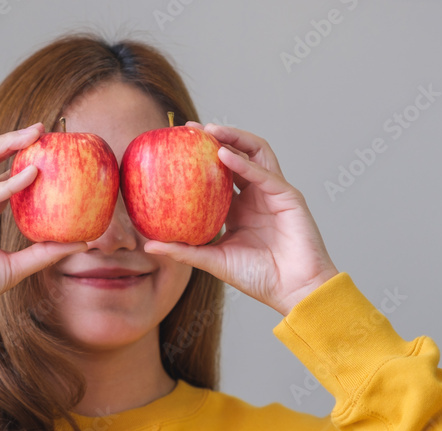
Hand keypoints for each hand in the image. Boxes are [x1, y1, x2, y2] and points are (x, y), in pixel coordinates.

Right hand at [0, 123, 87, 329]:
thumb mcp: (16, 268)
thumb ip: (44, 253)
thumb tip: (81, 243)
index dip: (19, 160)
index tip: (46, 149)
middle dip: (10, 140)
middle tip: (41, 130)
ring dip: (4, 144)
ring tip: (32, 136)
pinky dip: (4, 184)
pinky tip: (29, 176)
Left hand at [142, 122, 338, 316]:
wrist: (292, 290)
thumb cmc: (258, 278)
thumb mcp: (213, 260)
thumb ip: (184, 251)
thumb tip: (149, 245)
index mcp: (240, 208)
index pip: (219, 174)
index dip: (200, 158)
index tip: (176, 147)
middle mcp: (256, 195)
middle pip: (238, 154)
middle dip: (216, 137)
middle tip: (189, 129)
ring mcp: (273, 193)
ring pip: (256, 153)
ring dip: (235, 138)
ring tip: (210, 131)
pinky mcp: (288, 197)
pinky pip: (264, 174)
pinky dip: (244, 163)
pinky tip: (223, 155)